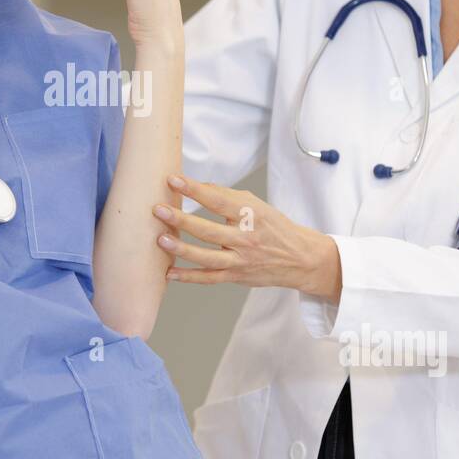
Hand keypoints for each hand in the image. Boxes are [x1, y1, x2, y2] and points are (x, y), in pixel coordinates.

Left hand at [151, 174, 342, 301]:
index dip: (194, 190)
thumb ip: (228, 196)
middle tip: (158, 210)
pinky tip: (169, 272)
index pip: (218, 200)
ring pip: (207, 257)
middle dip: (181, 220)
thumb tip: (198, 187)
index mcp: (251, 215)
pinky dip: (189, 277)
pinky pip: (209, 278)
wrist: (300, 259)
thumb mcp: (258, 206)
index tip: (173, 180)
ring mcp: (240, 260)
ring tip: (160, 240)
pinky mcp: (236, 277)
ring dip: (181, 250)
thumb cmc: (275, 228)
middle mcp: (246, 239)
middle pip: (209, 230)